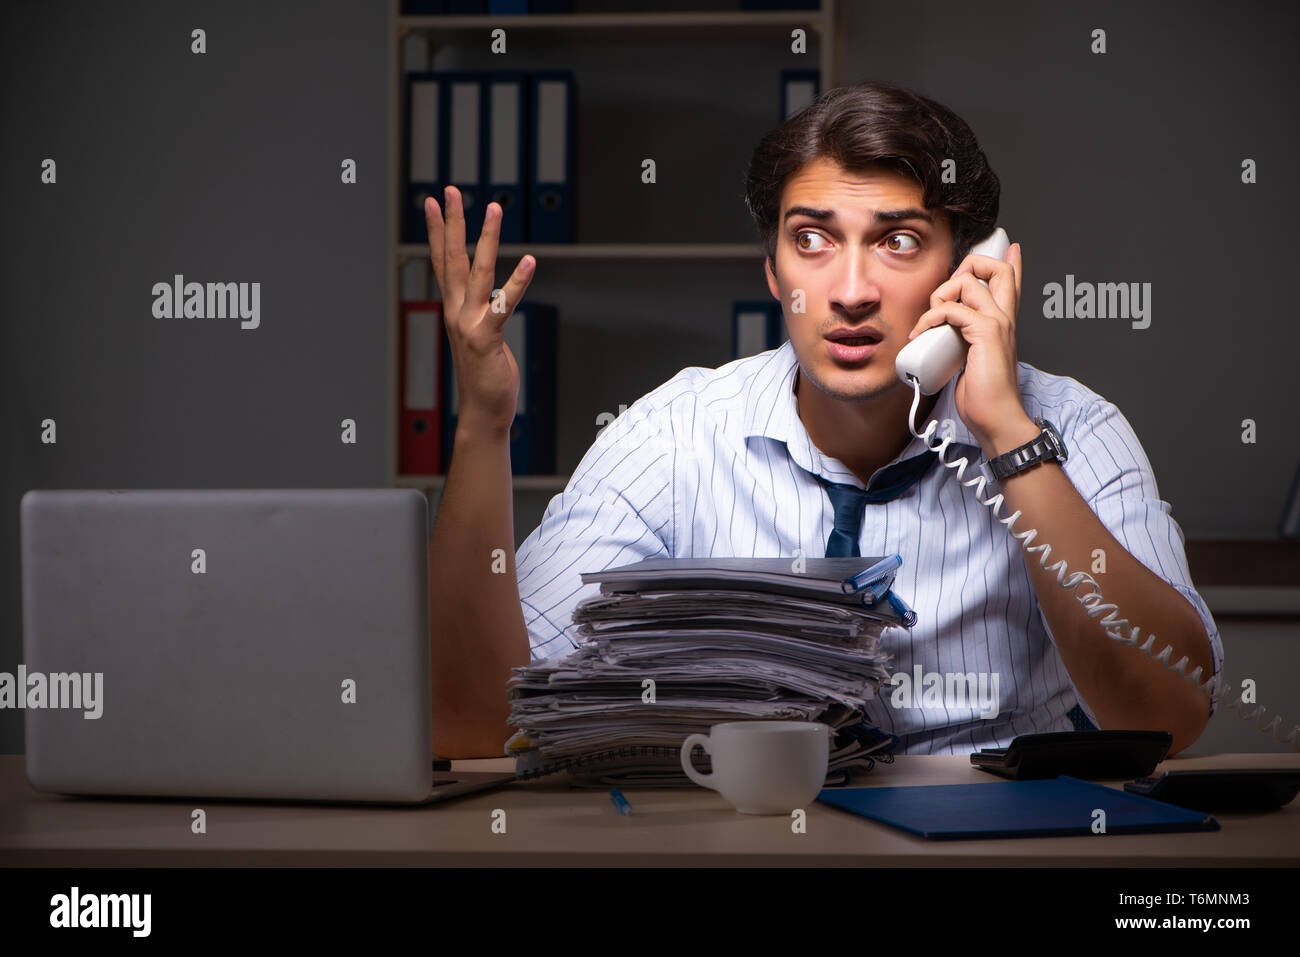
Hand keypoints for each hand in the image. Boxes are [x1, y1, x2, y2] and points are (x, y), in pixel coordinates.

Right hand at [425, 186, 535, 439]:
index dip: (435, 230)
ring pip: (479, 272)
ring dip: (487, 238)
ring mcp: (469, 324)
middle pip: (451, 258)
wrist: (483, 410)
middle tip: (450, 190)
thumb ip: (480, 313)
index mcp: (454, 309)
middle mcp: (457, 312)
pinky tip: (531, 261)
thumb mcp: (478, 336)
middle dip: (451, 222)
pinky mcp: (487, 338)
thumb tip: (488, 298)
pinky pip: (503, 304)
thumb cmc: (485, 375)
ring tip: (494, 208)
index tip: (431, 202)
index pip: (442, 262)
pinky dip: (518, 282)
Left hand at [906, 242, 1032, 453]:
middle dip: (966, 267)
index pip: (1011, 281)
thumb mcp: (968, 361)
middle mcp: (1005, 317)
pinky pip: (952, 309)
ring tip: (926, 324)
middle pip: (995, 267)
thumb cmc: (983, 397)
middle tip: (944, 295)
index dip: (1009, 260)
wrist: (996, 419)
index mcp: (1003, 322)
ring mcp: (997, 323)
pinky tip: (920, 334)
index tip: (1010, 247)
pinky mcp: (985, 333)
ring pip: (968, 282)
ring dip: (938, 297)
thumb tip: (939, 336)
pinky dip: (930, 317)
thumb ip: (961, 342)